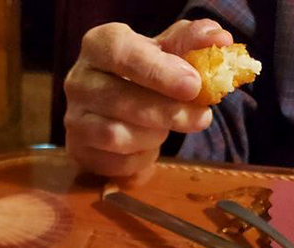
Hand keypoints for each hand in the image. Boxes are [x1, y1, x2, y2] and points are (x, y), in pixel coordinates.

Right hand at [64, 19, 232, 181]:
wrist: (113, 104)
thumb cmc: (142, 72)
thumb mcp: (166, 50)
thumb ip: (191, 42)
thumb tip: (219, 40)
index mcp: (98, 45)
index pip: (121, 53)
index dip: (158, 71)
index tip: (193, 85)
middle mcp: (78, 80)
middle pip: (120, 100)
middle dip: (167, 112)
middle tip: (201, 118)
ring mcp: (74, 118)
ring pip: (116, 135)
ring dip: (153, 136)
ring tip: (168, 129)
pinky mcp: (78, 150)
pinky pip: (114, 161)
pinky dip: (141, 159)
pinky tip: (150, 147)